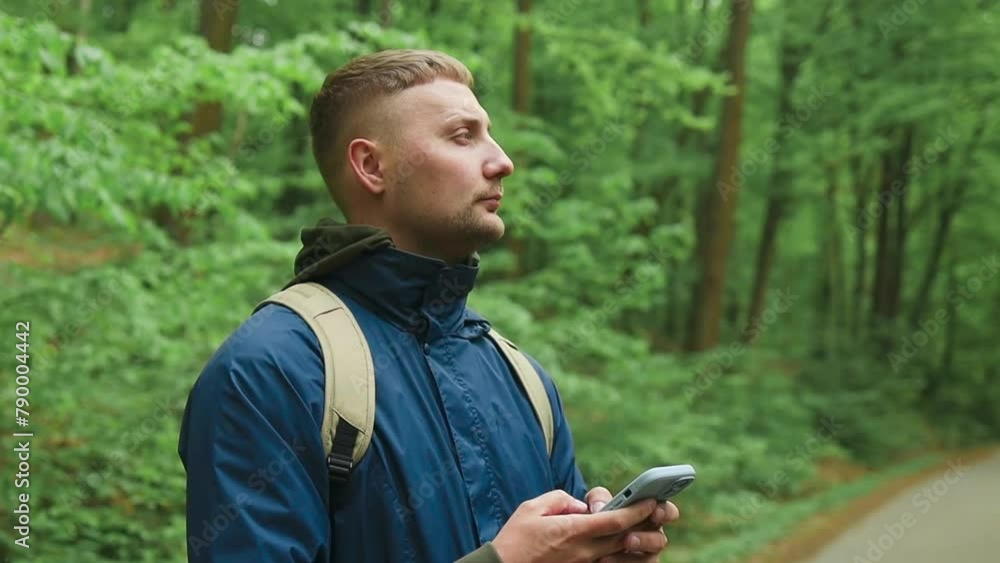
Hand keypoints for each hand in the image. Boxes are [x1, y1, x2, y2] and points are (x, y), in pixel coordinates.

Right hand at [492, 490, 658, 562]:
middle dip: (639, 524)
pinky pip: (601, 560)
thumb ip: (560, 500)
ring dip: (628, 538)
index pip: (614, 521)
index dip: (636, 510)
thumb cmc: (514, 538)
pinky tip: (614, 541)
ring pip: (614, 551)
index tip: (650, 501)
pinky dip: (611, 550)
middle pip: (622, 538)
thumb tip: (578, 506)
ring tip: (635, 525)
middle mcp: (582, 550)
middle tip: (652, 511)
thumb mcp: (532, 508)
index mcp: (573, 531)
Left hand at [584, 486, 679, 562]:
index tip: (655, 511)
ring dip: (633, 556)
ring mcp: (645, 555)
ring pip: (650, 559)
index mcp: (650, 515)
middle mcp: (652, 536)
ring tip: (614, 550)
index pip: (668, 512)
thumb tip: (600, 507)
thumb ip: (600, 498)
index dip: (665, 512)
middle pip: (660, 540)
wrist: (588, 538)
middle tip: (628, 539)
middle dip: (646, 539)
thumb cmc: (598, 513)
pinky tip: (604, 559)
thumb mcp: (597, 502)